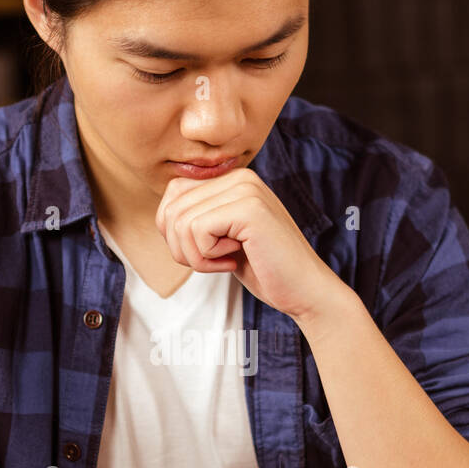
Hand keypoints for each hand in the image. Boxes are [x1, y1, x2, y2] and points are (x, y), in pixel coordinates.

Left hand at [154, 170, 341, 322]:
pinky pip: (196, 230)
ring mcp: (246, 189)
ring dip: (195, 255)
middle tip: (212, 261)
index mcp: (233, 179)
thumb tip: (163, 214)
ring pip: (180, 221)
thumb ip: (198, 217)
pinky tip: (233, 261)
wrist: (304, 291)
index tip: (206, 250)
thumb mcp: (223, 237)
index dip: (175, 231)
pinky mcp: (249, 208)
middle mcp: (240, 176)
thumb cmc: (264, 268)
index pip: (173, 194)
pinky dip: (207, 257)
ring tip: (225, 261)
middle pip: (172, 207)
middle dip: (181, 246)